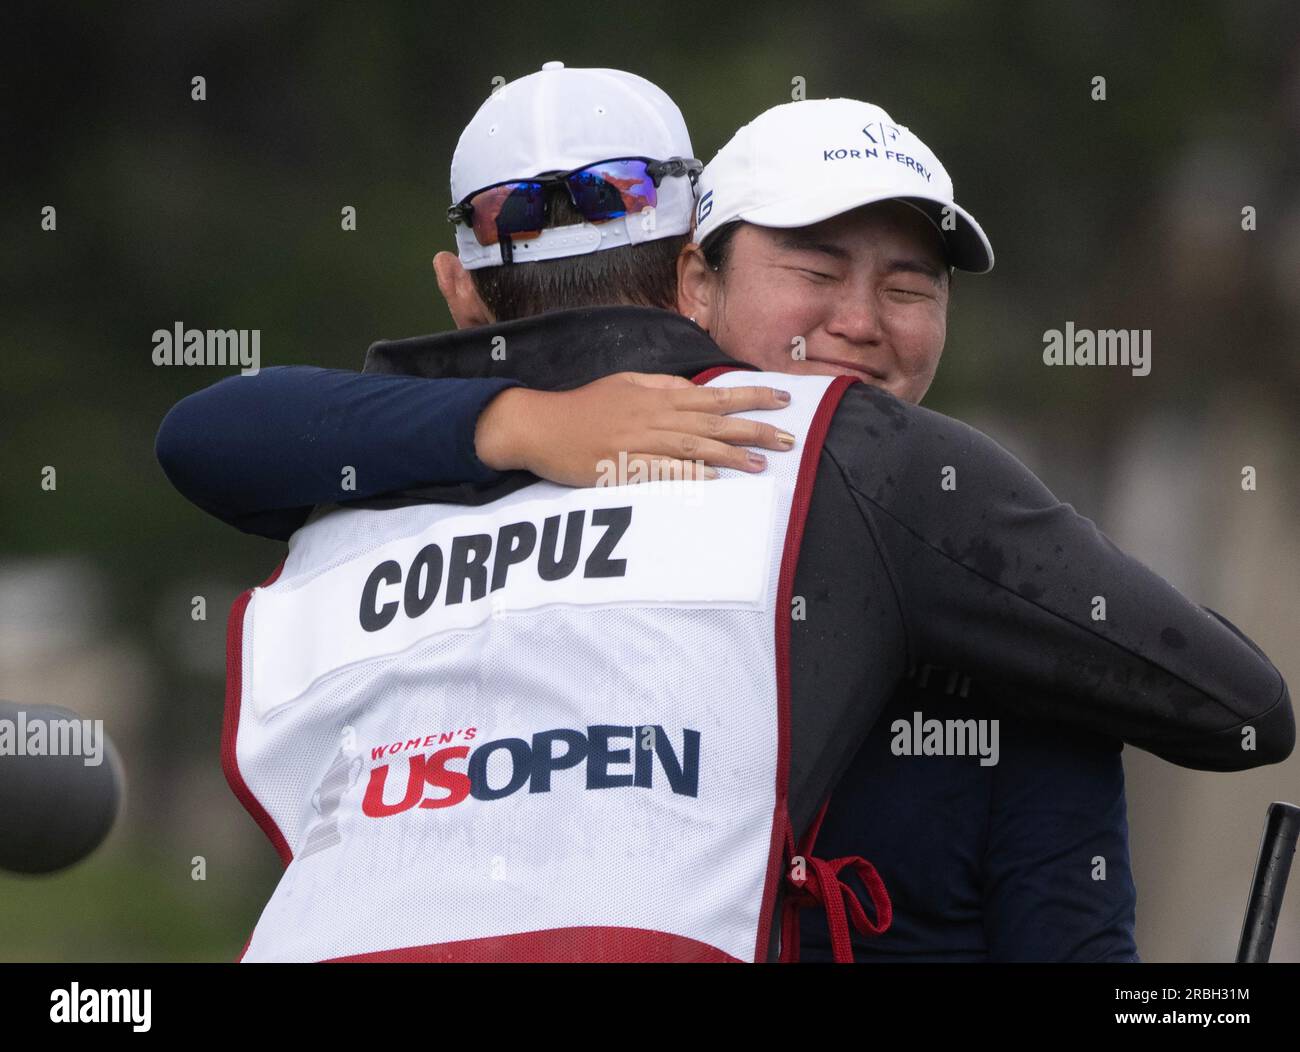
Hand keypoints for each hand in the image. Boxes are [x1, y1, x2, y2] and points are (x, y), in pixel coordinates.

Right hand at [474, 372, 795, 486]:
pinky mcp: (624, 465)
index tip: (782, 399)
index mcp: (657, 394)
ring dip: (731, 453)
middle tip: (788, 438)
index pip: (714, 395)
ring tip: (761, 462)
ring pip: (695, 445)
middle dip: (754, 427)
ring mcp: (639, 440)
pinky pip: (663, 468)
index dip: (751, 397)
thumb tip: (694, 390)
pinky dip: (689, 471)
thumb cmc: (583, 407)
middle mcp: (654, 415)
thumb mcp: (624, 383)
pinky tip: (714, 475)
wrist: (541, 425)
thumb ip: (660, 385)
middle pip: (714, 420)